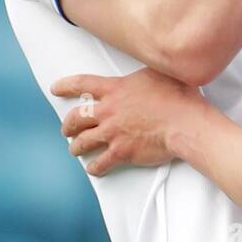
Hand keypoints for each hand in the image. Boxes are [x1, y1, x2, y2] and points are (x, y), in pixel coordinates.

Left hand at [50, 68, 205, 176]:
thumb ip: (143, 75)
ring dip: (76, 147)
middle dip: (68, 125)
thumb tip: (145, 72)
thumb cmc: (178, 97)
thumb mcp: (158, 73)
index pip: (82, 84)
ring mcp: (113, 133)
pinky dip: (95, 168)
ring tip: (75, 150)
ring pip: (83, 142)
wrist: (185, 122)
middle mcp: (109, 111)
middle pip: (76, 118)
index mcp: (115, 89)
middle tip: (67, 129)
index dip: (66, 86)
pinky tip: (94, 169)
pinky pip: (100, 163)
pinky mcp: (121, 152)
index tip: (55, 89)